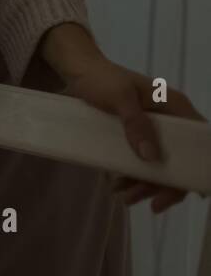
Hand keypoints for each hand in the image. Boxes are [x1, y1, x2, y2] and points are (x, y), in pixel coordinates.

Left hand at [59, 56, 204, 212]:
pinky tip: (116, 186)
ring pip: (156, 163)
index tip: (190, 191)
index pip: (198, 141)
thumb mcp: (119, 98)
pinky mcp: (132, 135)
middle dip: (164, 184)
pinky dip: (129, 175)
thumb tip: (151, 157)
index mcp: (175, 107)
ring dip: (143, 184)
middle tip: (149, 204)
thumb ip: (135, 124)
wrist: (77, 71)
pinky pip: (137, 159)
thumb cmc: (101, 79)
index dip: (197, 166)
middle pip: (177, 158)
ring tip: (122, 196)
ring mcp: (150, 129)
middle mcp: (168, 120)